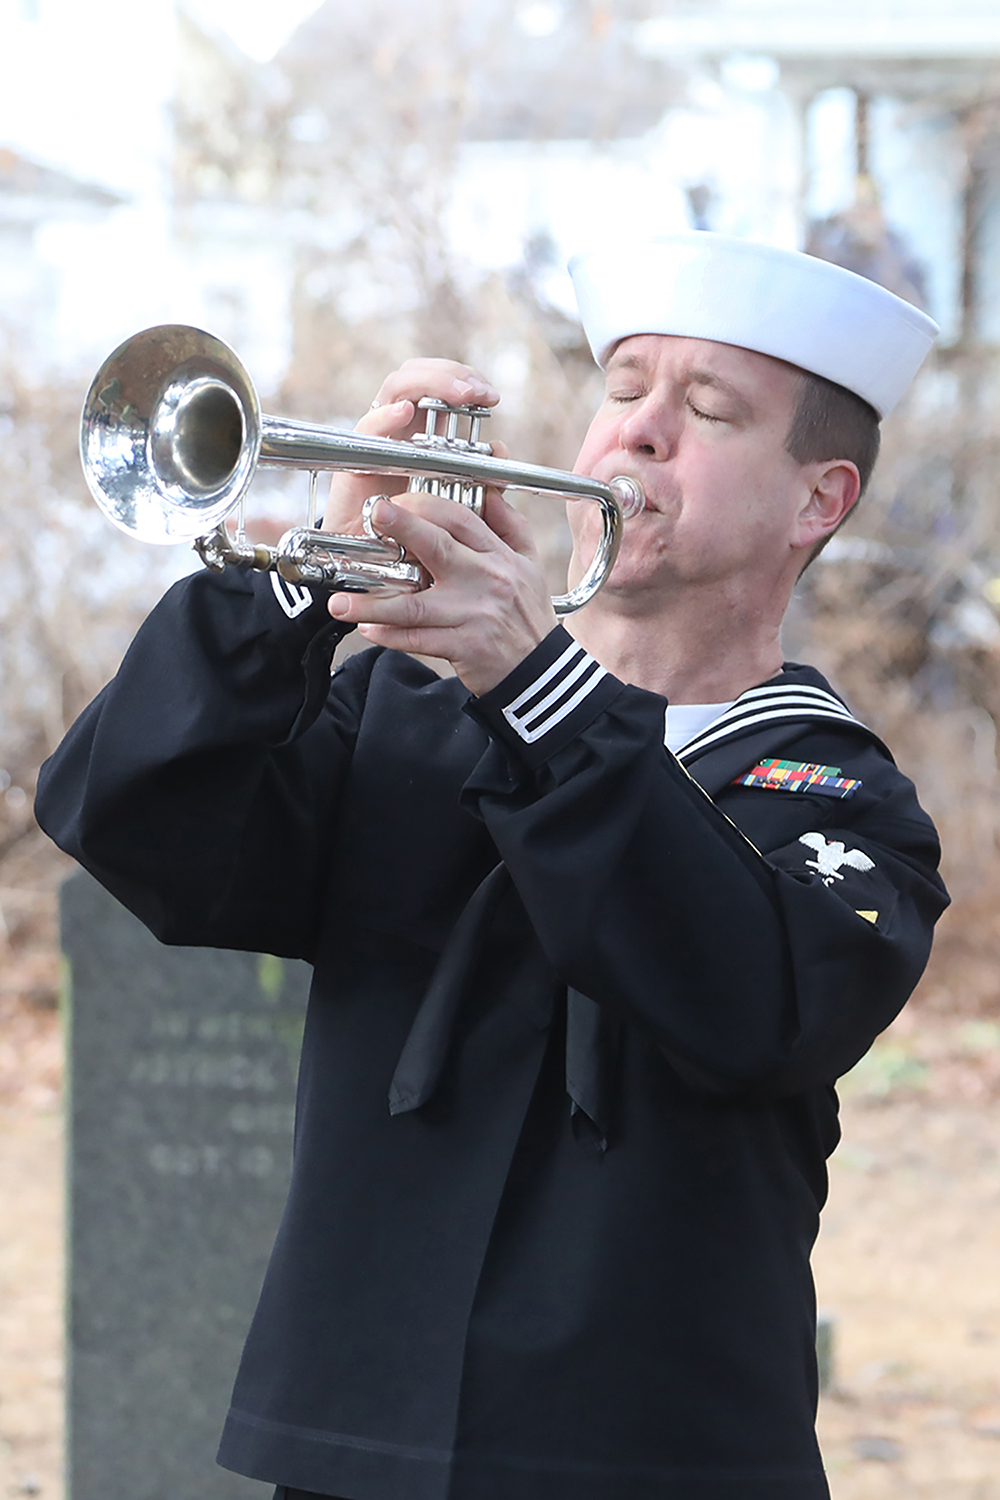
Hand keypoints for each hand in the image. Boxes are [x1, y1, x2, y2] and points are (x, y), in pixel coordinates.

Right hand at [322, 358, 499, 535]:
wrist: (374, 552)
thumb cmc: (412, 522)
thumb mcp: (455, 497)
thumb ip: (481, 474)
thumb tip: (499, 447)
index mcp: (419, 425)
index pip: (436, 381)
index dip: (463, 378)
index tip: (490, 396)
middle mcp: (397, 424)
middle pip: (416, 374)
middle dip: (450, 374)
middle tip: (478, 393)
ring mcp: (376, 436)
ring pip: (394, 388)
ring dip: (429, 384)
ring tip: (460, 396)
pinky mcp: (356, 457)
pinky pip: (367, 427)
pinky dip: (386, 416)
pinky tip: (405, 412)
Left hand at [326, 488, 556, 696]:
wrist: (542, 671)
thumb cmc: (528, 616)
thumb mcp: (530, 565)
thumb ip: (511, 526)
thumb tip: (490, 491)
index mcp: (500, 556)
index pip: (461, 519)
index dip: (426, 505)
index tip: (394, 501)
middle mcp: (487, 580)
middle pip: (439, 548)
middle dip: (403, 529)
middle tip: (373, 514)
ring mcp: (474, 615)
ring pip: (415, 606)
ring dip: (374, 604)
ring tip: (340, 602)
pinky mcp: (465, 647)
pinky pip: (418, 640)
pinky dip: (390, 636)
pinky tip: (367, 630)